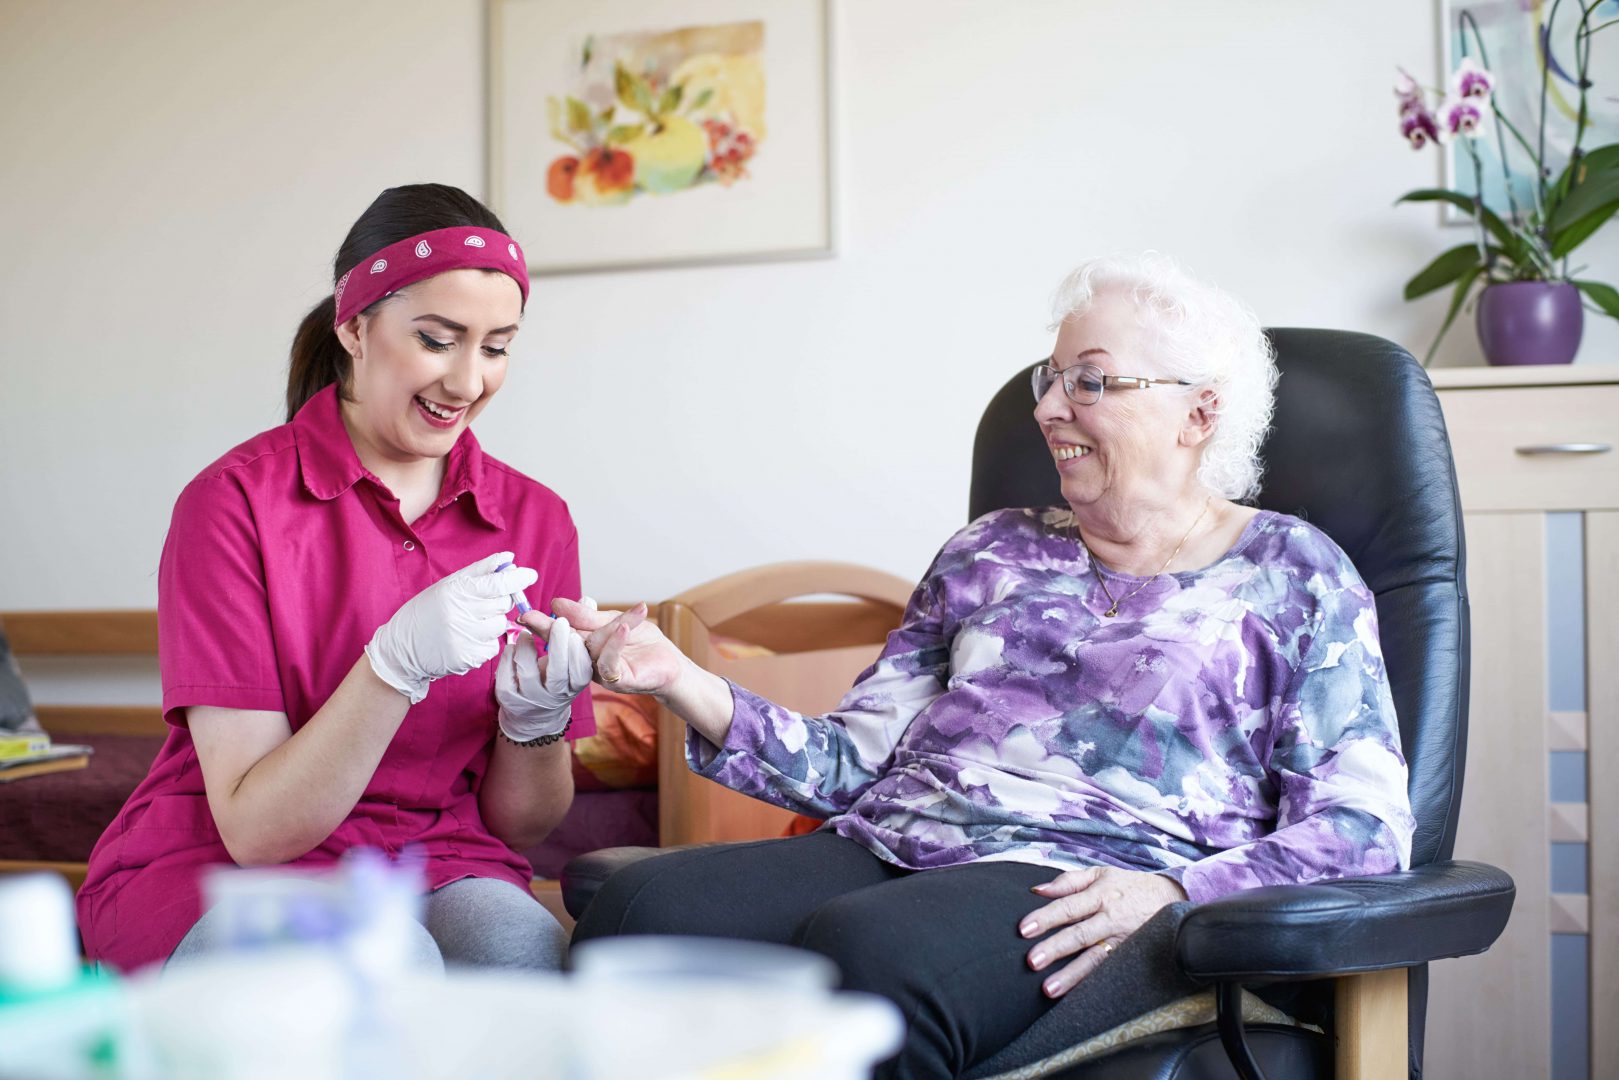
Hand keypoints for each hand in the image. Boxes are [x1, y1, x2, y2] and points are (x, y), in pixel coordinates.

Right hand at [365, 552, 536, 703]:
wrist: (401, 650)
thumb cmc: (427, 612)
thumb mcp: (448, 586)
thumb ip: (479, 571)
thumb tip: (509, 558)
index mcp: (455, 592)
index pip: (497, 584)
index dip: (517, 578)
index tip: (530, 574)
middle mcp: (460, 614)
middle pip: (502, 604)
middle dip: (498, 602)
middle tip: (480, 604)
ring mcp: (465, 638)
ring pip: (500, 625)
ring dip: (491, 623)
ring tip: (469, 623)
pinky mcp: (468, 658)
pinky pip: (493, 646)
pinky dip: (485, 642)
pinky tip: (466, 639)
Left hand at [497, 606, 592, 740]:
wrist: (534, 714)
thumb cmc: (555, 676)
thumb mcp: (570, 657)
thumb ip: (578, 628)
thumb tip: (587, 599)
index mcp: (576, 684)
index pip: (581, 669)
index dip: (577, 649)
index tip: (571, 628)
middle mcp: (556, 695)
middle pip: (558, 671)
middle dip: (558, 644)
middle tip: (558, 622)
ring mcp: (532, 700)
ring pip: (528, 671)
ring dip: (526, 646)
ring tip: (526, 634)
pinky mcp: (510, 701)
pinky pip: (506, 676)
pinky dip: (508, 657)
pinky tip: (512, 648)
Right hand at [550, 598, 688, 695]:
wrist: (671, 662)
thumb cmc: (643, 642)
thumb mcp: (614, 621)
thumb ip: (587, 616)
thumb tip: (556, 603)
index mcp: (584, 645)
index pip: (560, 634)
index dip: (542, 626)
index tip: (525, 615)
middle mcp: (587, 661)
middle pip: (567, 644)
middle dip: (553, 629)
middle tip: (540, 616)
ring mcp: (600, 673)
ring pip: (592, 647)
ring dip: (609, 630)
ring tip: (625, 621)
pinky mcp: (616, 681)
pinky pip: (608, 662)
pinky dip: (614, 643)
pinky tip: (623, 628)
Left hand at [1019, 866, 1186, 998]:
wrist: (1172, 899)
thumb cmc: (1128, 886)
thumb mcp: (1101, 874)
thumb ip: (1068, 881)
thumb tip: (1037, 890)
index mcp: (1100, 894)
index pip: (1068, 906)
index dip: (1046, 917)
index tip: (1024, 929)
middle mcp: (1110, 918)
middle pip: (1080, 934)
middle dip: (1055, 949)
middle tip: (1032, 961)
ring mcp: (1123, 939)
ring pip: (1095, 959)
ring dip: (1072, 975)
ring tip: (1049, 989)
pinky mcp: (1131, 956)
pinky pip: (1109, 971)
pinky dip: (1092, 984)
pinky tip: (1075, 996)